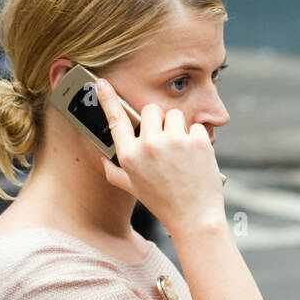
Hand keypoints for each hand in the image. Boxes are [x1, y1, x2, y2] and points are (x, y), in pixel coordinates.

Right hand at [94, 76, 224, 235]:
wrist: (195, 218)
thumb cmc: (163, 202)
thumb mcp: (133, 188)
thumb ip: (114, 171)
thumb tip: (103, 157)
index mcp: (129, 155)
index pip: (115, 119)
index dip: (107, 99)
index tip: (102, 82)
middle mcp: (148, 146)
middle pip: (151, 110)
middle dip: (158, 121)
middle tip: (165, 142)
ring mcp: (173, 142)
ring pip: (174, 115)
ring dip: (178, 128)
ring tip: (181, 152)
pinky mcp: (197, 141)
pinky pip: (195, 126)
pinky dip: (197, 138)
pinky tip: (195, 157)